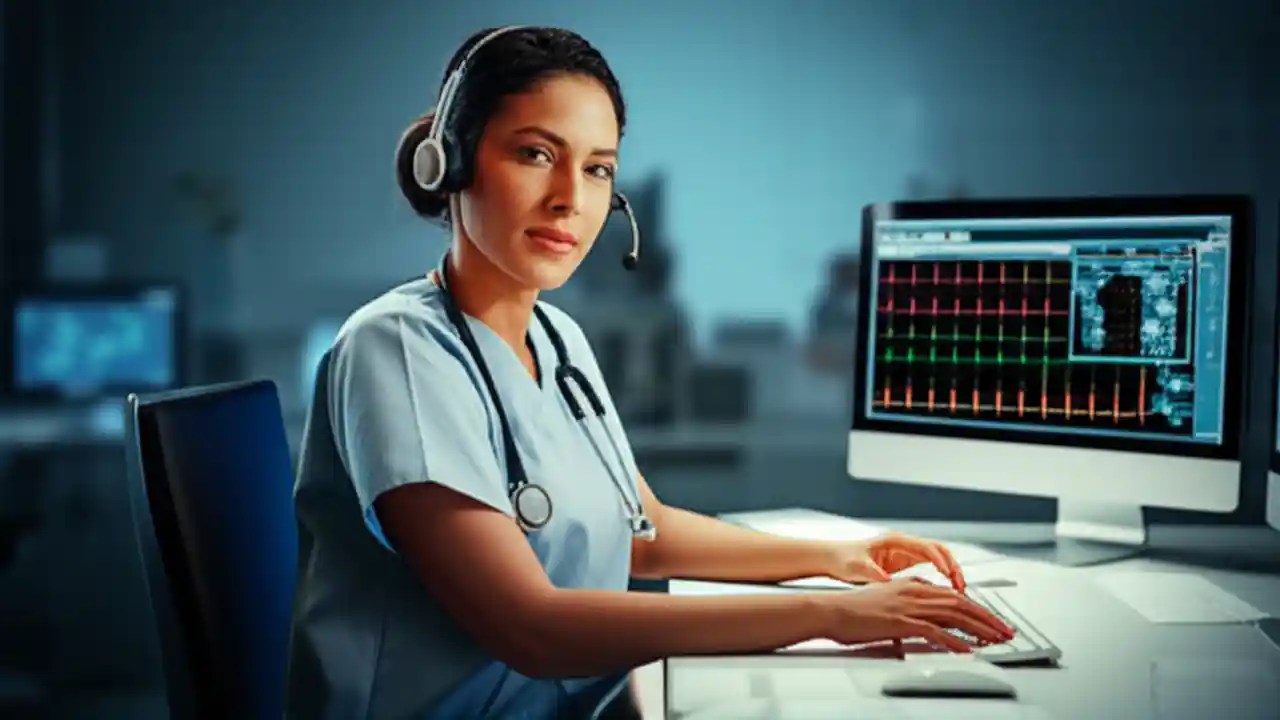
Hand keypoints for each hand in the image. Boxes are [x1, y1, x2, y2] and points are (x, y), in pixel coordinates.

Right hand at [817, 578, 1015, 652]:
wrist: (831, 610)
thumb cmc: (852, 610)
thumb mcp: (886, 601)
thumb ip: (907, 606)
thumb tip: (924, 620)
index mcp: (911, 585)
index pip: (953, 595)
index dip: (976, 608)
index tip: (991, 620)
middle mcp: (914, 592)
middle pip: (960, 603)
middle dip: (987, 618)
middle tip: (1005, 630)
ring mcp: (908, 606)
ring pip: (954, 615)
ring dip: (979, 629)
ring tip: (995, 639)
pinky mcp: (901, 622)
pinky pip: (935, 632)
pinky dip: (954, 641)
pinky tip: (967, 649)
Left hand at [825, 532, 966, 590]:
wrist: (832, 558)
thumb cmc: (843, 559)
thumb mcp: (857, 567)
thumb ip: (873, 573)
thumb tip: (886, 581)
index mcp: (895, 541)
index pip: (926, 547)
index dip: (940, 561)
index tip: (949, 575)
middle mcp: (903, 544)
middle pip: (939, 550)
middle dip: (954, 567)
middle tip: (961, 586)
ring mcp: (905, 552)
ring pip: (938, 558)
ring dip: (951, 572)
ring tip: (959, 592)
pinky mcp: (904, 562)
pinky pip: (931, 566)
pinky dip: (941, 577)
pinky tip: (945, 593)